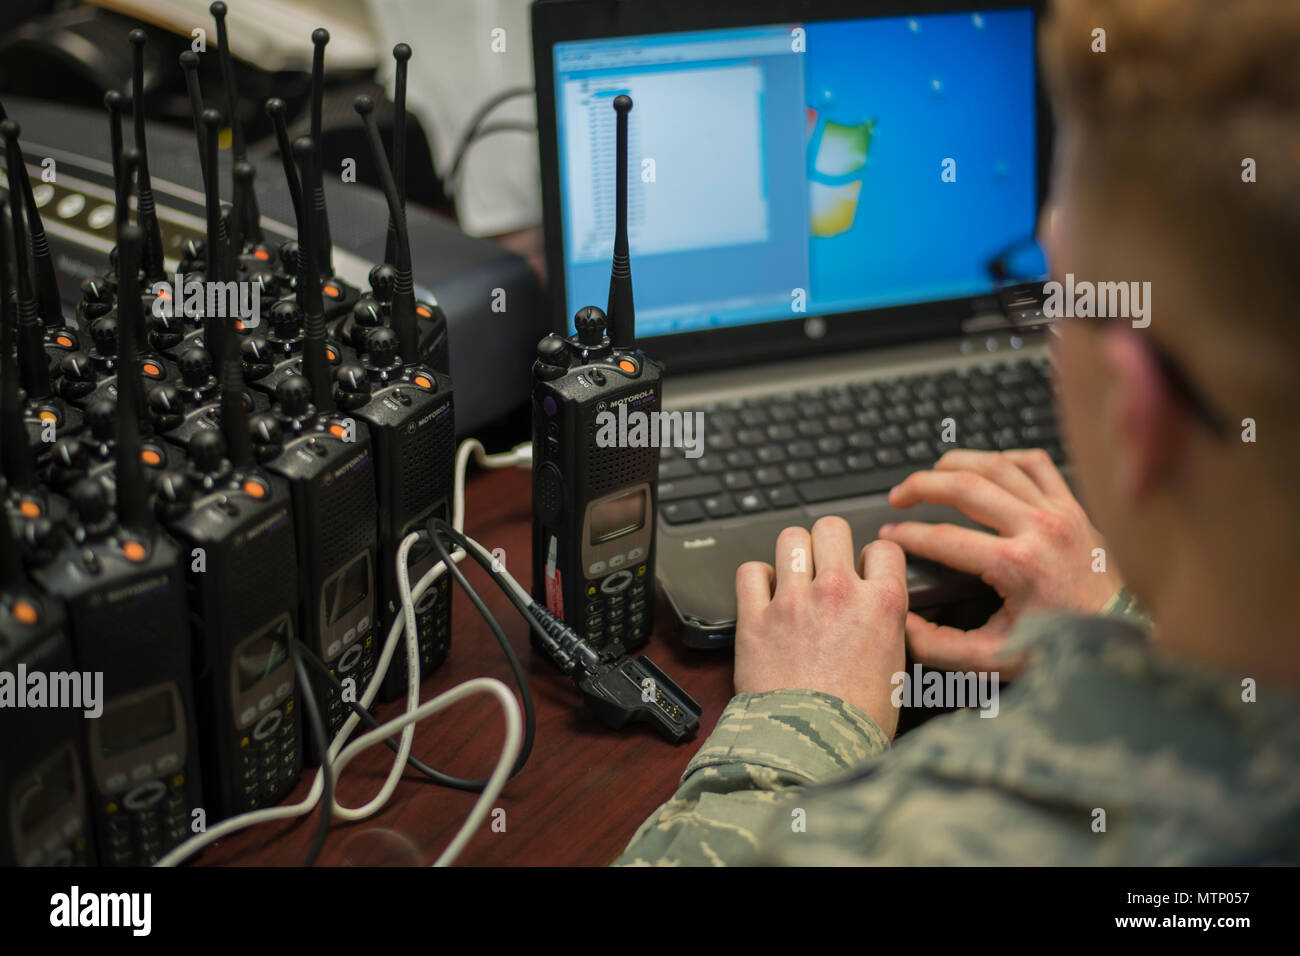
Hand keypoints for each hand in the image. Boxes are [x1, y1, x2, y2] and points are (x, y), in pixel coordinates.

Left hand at [734, 516, 908, 737]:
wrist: (813, 748)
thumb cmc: (857, 721)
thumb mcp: (896, 669)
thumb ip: (885, 627)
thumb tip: (877, 613)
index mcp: (882, 604)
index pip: (883, 549)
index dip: (871, 559)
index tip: (863, 572)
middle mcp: (838, 592)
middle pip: (832, 528)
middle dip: (829, 542)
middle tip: (824, 563)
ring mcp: (794, 601)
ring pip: (790, 538)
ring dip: (792, 552)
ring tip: (793, 574)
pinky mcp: (755, 618)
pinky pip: (749, 571)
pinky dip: (756, 579)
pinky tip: (764, 595)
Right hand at [879, 448, 1121, 677]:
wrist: (1117, 640)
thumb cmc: (1060, 648)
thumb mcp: (992, 659)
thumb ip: (939, 646)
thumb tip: (903, 623)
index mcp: (1018, 566)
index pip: (944, 537)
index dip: (907, 535)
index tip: (889, 537)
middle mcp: (1040, 529)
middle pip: (966, 486)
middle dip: (921, 485)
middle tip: (898, 496)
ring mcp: (1060, 512)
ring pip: (998, 465)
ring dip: (955, 462)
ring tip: (929, 473)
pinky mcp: (1074, 507)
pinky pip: (1036, 463)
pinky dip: (1004, 458)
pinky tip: (984, 468)